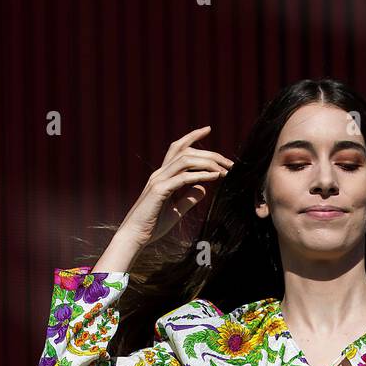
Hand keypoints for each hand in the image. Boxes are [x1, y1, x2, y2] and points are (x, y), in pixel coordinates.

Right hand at [116, 125, 233, 249]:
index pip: (178, 148)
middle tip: (229, 162)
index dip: (192, 136)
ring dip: (208, 163)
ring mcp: (159, 180)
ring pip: (185, 160)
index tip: (208, 129)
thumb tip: (203, 187)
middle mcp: (160, 173)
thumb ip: (189, 198)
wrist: (135, 236)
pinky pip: (183, 178)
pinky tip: (215, 177)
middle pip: (186, 152)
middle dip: (210, 154)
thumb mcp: (176, 211)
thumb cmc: (153, 225)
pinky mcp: (159, 190)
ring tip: (225, 170)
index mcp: (163, 175)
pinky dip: (201, 175)